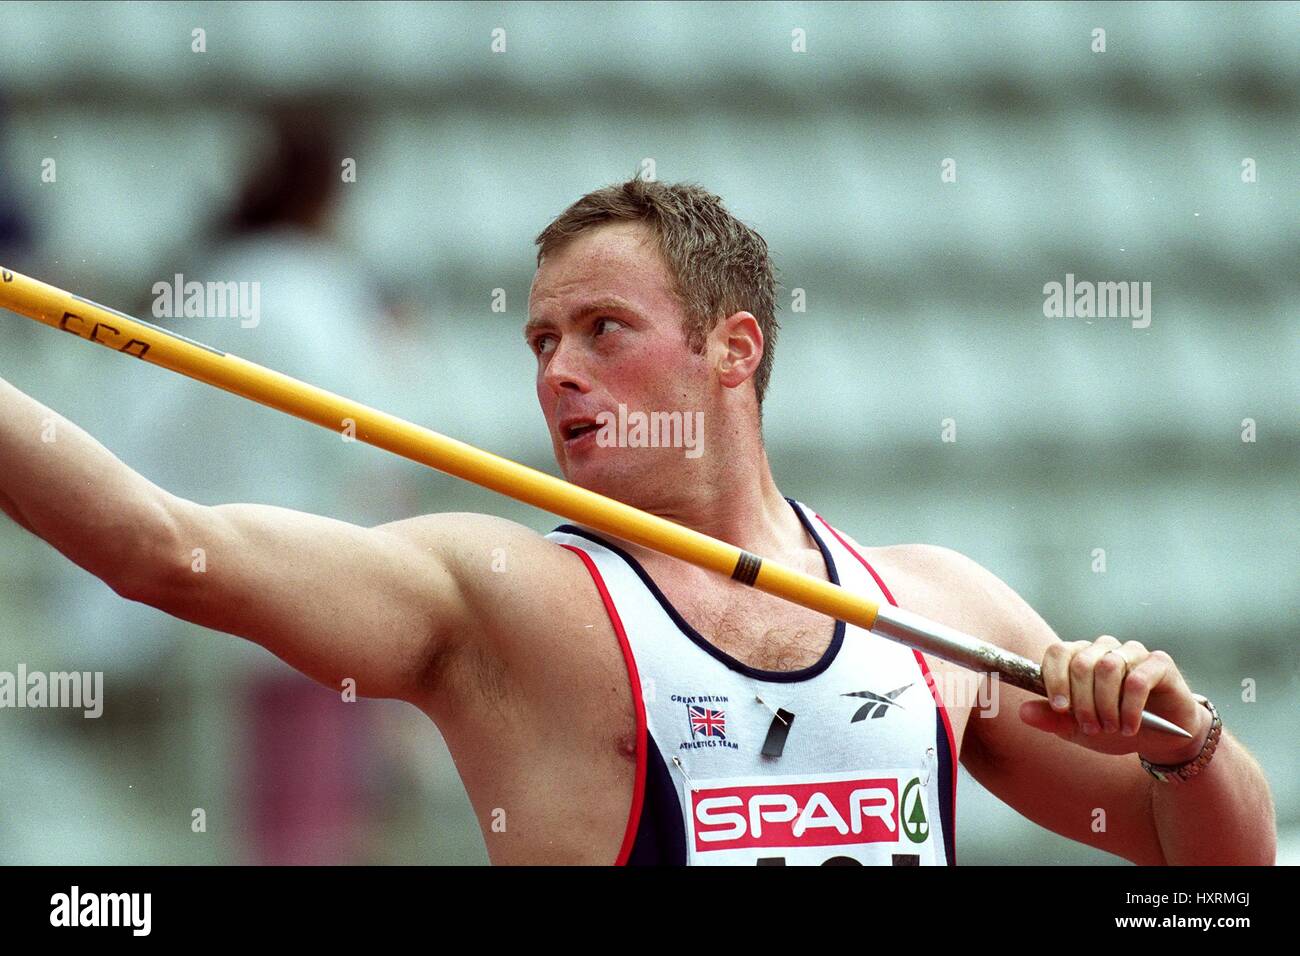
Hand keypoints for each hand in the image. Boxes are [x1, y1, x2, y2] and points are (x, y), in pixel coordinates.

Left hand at [1018, 635, 1211, 764]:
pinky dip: (1130, 707)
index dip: (1054, 679)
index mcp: (1080, 657)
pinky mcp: (1159, 663)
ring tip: (1112, 728)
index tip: (1060, 708)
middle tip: (1091, 728)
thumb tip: (1023, 712)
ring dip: (1106, 705)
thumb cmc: (1114, 727)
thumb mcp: (1078, 729)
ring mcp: (1132, 652)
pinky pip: (1138, 679)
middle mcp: (1104, 648)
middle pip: (1081, 663)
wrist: (1160, 738)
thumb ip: (1052, 719)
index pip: (1058, 652)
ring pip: (1108, 668)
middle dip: (1083, 701)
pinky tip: (1130, 727)